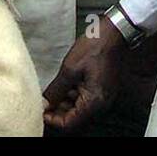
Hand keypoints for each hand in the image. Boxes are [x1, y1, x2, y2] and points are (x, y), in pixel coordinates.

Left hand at [42, 17, 125, 132]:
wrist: (114, 32)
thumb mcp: (70, 68)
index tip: (42, 109)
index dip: (52, 119)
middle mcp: (101, 103)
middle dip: (58, 109)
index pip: (69, 123)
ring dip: (65, 101)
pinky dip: (75, 94)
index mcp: (94, 101)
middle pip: (75, 117)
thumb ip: (56, 90)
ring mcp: (104, 96)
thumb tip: (44, 103)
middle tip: (45, 99)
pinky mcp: (104, 88)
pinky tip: (67, 82)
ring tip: (55, 88)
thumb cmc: (96, 47)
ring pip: (80, 107)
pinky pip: (86, 98)